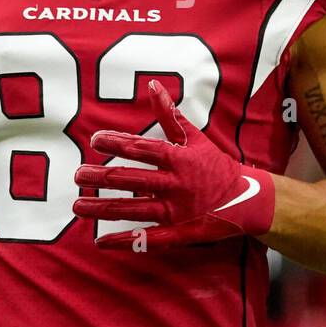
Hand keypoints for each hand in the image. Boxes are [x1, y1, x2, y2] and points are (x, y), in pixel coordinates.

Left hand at [73, 80, 275, 248]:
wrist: (248, 200)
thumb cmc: (217, 165)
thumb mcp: (196, 138)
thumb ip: (170, 115)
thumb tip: (153, 85)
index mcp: (179, 159)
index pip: (143, 148)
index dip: (118, 143)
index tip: (95, 140)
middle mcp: (175, 184)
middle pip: (132, 179)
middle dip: (101, 177)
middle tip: (77, 175)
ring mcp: (176, 211)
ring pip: (133, 209)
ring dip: (103, 208)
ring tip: (78, 205)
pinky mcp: (179, 233)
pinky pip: (148, 240)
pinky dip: (124, 241)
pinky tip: (101, 241)